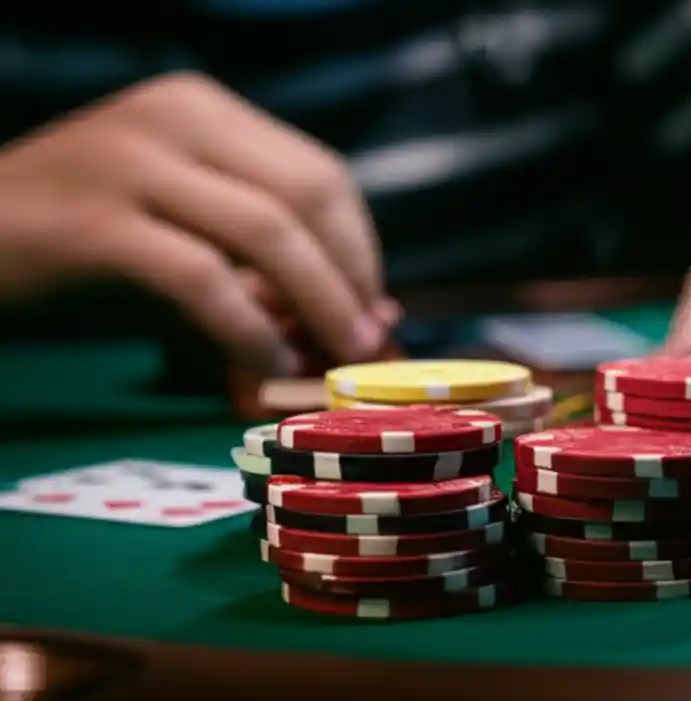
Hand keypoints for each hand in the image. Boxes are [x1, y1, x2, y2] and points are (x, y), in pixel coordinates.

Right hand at [0, 72, 394, 374]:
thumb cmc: (79, 239)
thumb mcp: (179, 228)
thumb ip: (263, 260)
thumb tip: (372, 313)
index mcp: (202, 110)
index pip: (320, 174)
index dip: (362, 251)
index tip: (375, 311)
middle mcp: (175, 118)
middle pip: (309, 196)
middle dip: (351, 280)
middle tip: (367, 346)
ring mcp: (132, 162)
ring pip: (269, 232)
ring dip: (319, 306)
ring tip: (333, 361)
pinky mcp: (95, 223)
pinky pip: (204, 279)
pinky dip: (250, 330)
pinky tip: (268, 365)